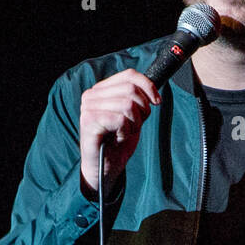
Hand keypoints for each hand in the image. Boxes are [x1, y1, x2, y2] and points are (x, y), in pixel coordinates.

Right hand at [79, 69, 160, 196]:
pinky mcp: (88, 121)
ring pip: (128, 104)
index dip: (148, 86)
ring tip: (124, 133)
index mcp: (101, 90)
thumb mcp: (132, 116)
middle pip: (131, 89)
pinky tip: (118, 138)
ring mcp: (88, 107)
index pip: (129, 75)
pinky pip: (120, 119)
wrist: (105, 169)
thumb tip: (152, 88)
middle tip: (135, 125)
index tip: (156, 102)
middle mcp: (91, 95)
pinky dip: (125, 132)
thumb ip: (137, 99)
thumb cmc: (117, 143)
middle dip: (142, 110)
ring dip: (133, 123)